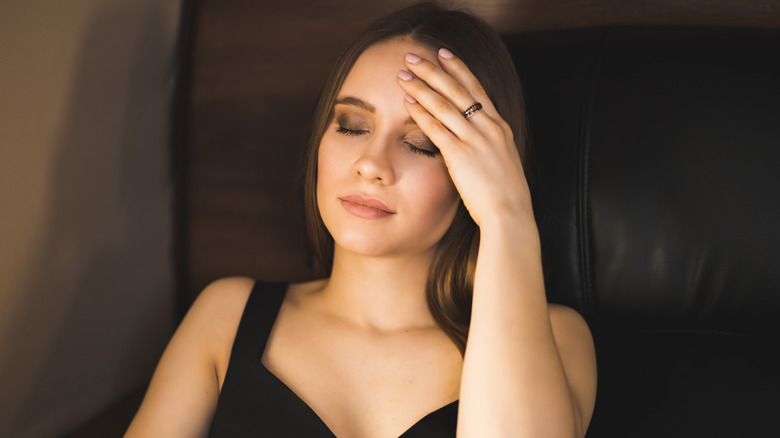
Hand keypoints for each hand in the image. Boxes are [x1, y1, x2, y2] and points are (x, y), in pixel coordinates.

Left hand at [396, 49, 531, 226]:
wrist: (510, 213)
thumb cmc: (505, 195)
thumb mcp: (502, 162)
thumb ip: (488, 147)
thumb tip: (475, 143)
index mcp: (500, 127)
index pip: (477, 89)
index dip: (459, 69)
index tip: (444, 54)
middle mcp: (489, 128)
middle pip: (457, 90)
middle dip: (433, 71)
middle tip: (413, 56)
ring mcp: (475, 140)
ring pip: (444, 105)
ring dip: (421, 87)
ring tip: (403, 75)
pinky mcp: (461, 155)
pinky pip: (436, 128)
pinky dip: (420, 113)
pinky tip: (407, 103)